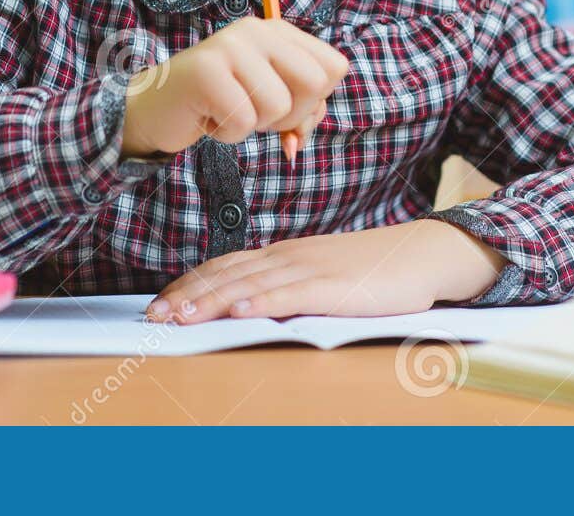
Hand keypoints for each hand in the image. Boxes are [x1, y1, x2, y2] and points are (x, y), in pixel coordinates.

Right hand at [120, 15, 347, 158]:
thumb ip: (302, 112)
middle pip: (315, 83)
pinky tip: (208, 117)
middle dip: (291, 116)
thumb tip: (301, 136)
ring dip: (253, 125)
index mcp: (277, 31)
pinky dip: (227, 134)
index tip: (284, 106)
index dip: (315, 101)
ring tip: (227, 110)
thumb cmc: (219, 106)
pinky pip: (243, 122)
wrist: (154, 108)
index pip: (334, 67)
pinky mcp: (206, 72)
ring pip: (279, 106)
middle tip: (255, 112)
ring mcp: (230, 47)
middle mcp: (256, 30)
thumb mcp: (268, 103)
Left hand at [145, 220, 509, 323]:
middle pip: (227, 274)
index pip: (224, 267)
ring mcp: (311, 269)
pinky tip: (241, 310)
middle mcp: (289, 257)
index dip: (189, 285)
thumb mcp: (320, 277)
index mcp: (283, 255)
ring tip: (181, 317)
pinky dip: (263, 300)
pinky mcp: (334, 286)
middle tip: (154, 319)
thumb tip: (247, 310)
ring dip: (212, 300)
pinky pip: (292, 293)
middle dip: (187, 296)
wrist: (420, 254)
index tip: (158, 306)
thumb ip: (286, 289)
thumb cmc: (372, 272)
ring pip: (251, 283)